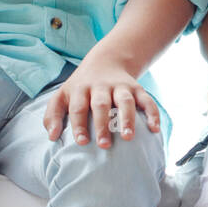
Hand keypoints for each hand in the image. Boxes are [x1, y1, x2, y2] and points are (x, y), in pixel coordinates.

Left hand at [43, 52, 160, 148]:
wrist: (107, 61)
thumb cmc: (81, 87)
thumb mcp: (62, 95)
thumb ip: (53, 115)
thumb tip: (53, 137)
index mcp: (81, 89)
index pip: (79, 107)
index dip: (80, 124)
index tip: (82, 142)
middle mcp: (101, 86)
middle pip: (101, 104)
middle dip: (102, 124)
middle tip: (104, 145)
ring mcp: (120, 86)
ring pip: (125, 100)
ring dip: (127, 118)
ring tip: (128, 137)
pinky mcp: (137, 88)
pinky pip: (146, 100)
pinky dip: (152, 113)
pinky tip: (154, 129)